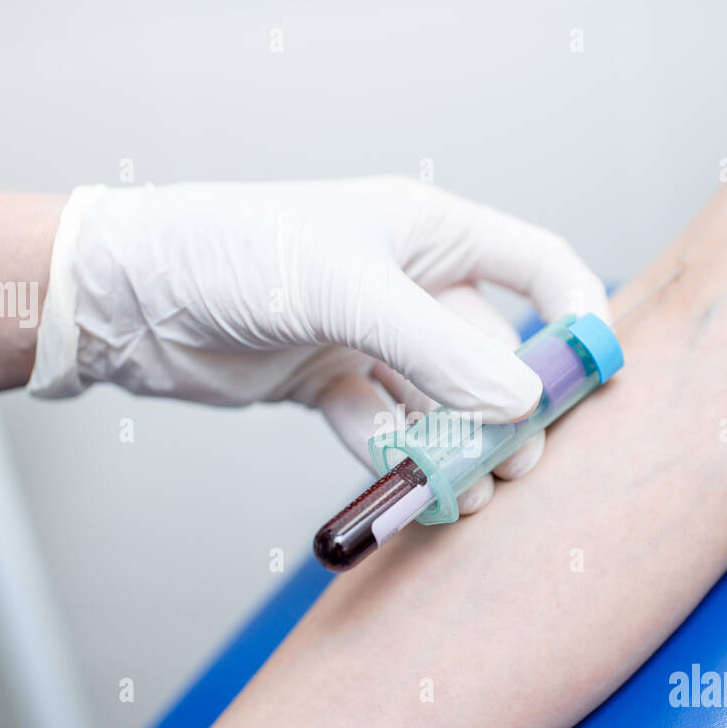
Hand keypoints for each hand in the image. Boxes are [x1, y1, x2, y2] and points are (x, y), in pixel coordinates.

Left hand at [28, 176, 606, 510]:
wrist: (132, 296)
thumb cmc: (234, 253)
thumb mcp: (348, 291)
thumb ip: (438, 350)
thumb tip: (521, 403)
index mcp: (427, 233)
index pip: (535, 265)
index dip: (574, 315)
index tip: (594, 377)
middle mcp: (405, 283)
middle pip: (490, 351)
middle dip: (509, 409)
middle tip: (520, 465)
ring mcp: (366, 335)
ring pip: (438, 399)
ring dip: (455, 446)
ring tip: (467, 494)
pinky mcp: (328, 381)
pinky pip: (383, 425)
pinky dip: (398, 457)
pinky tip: (406, 488)